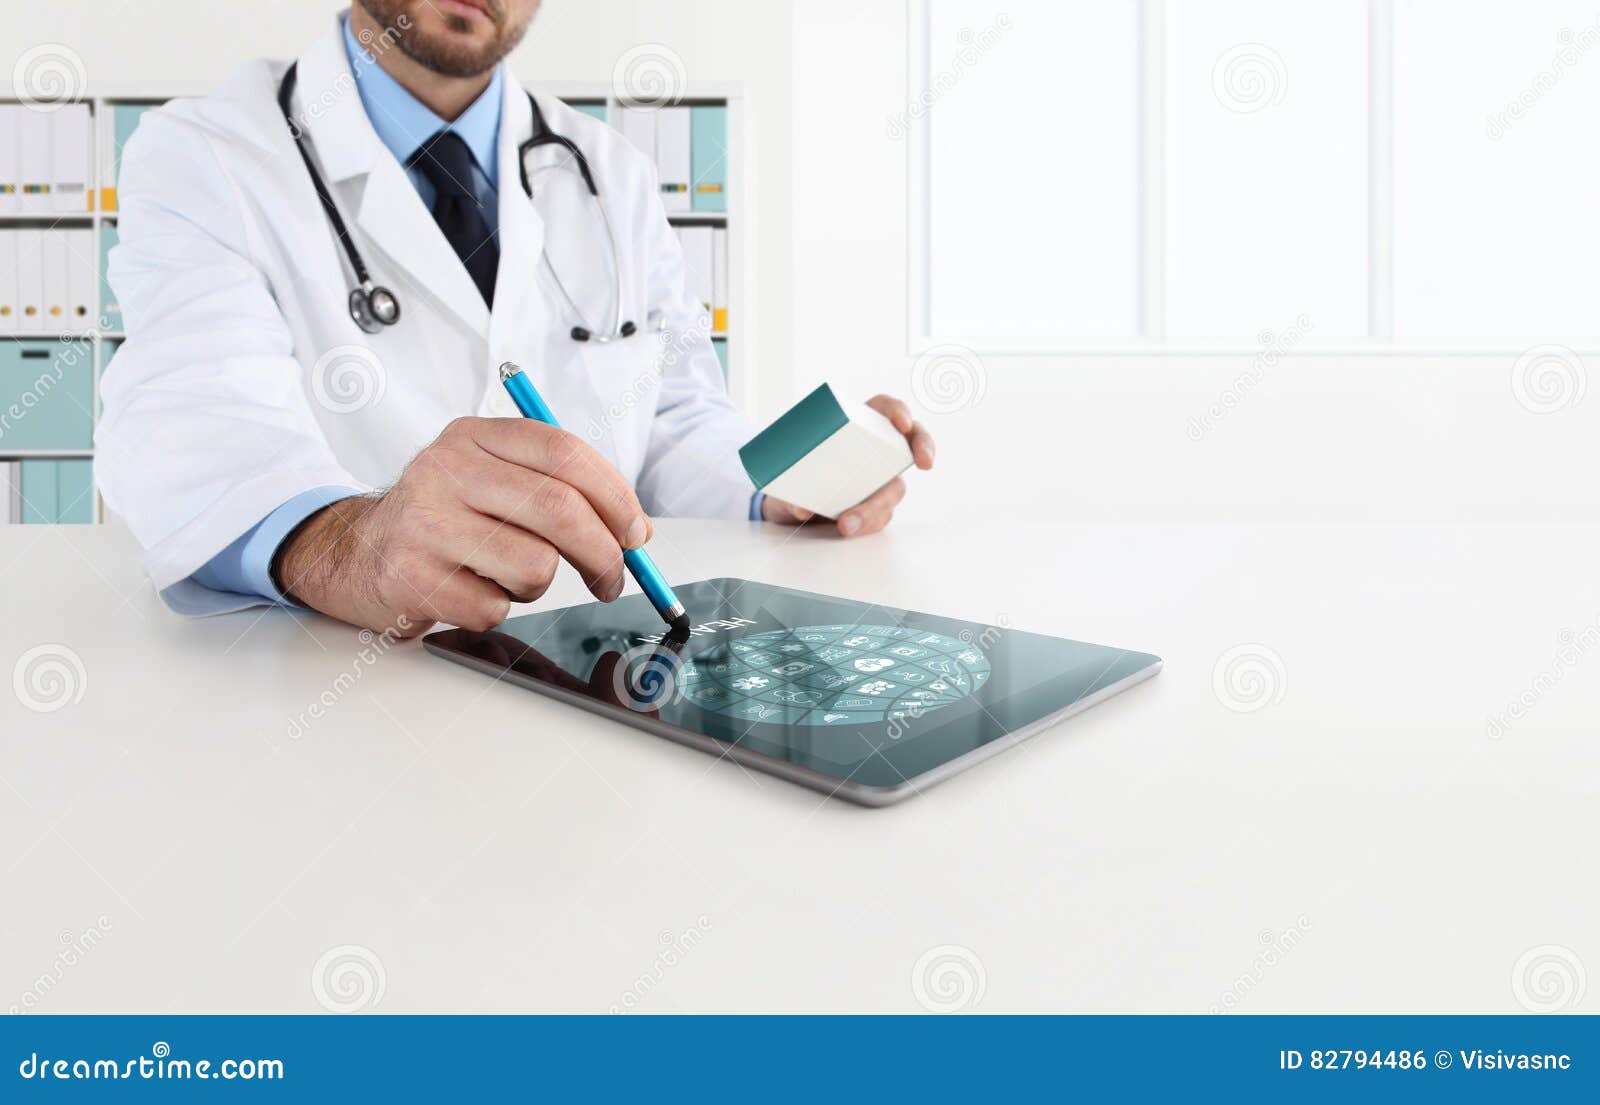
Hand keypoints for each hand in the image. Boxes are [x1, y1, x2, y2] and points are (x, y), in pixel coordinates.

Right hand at [274, 417, 652, 634]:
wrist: (358, 552)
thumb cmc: (446, 518)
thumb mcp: (490, 478)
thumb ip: (558, 489)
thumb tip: (634, 531)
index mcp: (473, 437)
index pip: (565, 453)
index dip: (615, 496)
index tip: (636, 533)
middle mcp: (445, 470)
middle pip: (559, 510)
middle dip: (604, 553)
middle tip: (612, 578)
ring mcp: (424, 524)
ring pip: (535, 566)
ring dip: (538, 585)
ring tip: (508, 576)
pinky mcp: (411, 578)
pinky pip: (495, 607)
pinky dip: (497, 609)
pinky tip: (470, 590)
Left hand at [761, 394, 934, 536]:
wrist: (787, 505)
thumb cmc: (791, 477)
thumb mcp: (786, 478)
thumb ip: (791, 493)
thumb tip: (800, 509)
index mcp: (854, 428)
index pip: (885, 409)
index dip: (899, 411)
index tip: (903, 423)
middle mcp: (872, 452)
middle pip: (908, 443)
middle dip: (923, 448)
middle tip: (925, 461)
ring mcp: (877, 481)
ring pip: (892, 490)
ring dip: (875, 507)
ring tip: (847, 524)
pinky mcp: (873, 508)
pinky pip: (878, 517)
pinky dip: (865, 525)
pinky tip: (849, 530)